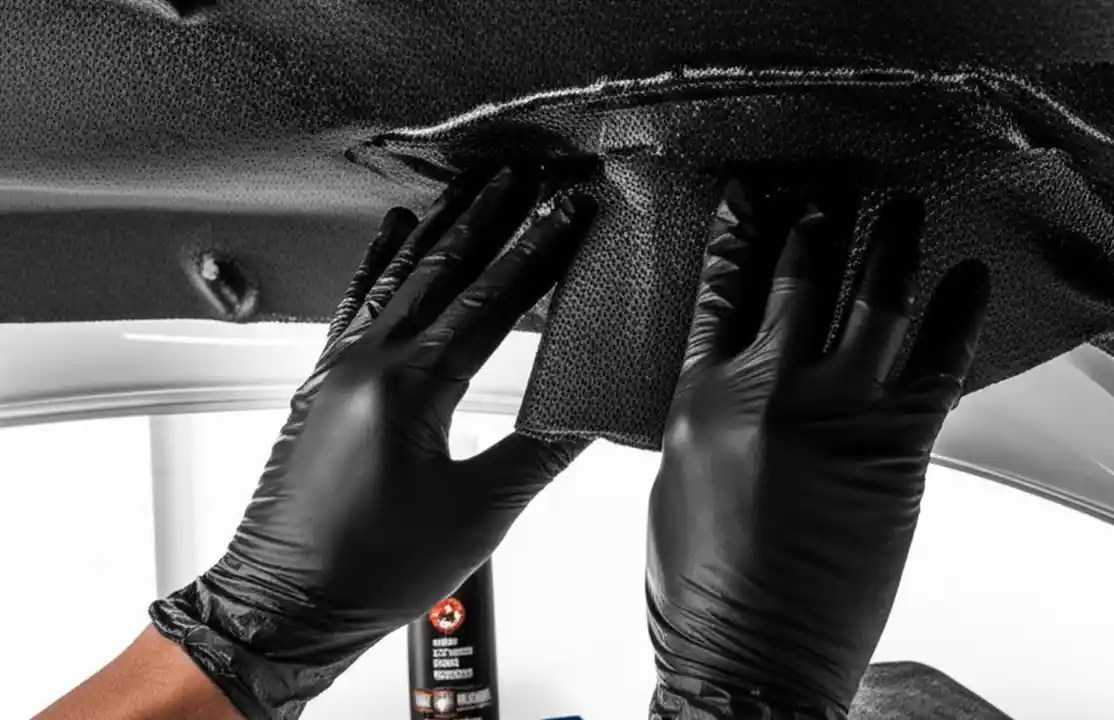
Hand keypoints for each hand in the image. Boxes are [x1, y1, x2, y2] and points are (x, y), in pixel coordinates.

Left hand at [150, 167, 593, 719]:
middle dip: (486, 217)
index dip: (536, 253)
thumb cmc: (370, 569)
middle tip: (518, 174)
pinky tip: (388, 237)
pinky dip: (378, 263)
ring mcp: (339, 370)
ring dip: (437, 230)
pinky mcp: (321, 385)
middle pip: (439, 269)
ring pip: (396, 277)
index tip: (565, 213)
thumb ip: (540, 454)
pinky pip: (355, 304)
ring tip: (466, 190)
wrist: (285, 605)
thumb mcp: (478, 514)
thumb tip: (588, 416)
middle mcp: (369, 364)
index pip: (492, 302)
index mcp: (412, 388)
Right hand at [646, 180, 988, 716]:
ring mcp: (837, 417)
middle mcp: (768, 394)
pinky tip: (968, 280)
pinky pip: (937, 364)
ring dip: (892, 246)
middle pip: (801, 279)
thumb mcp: (674, 481)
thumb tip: (734, 371)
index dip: (739, 234)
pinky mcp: (895, 451)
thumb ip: (707, 412)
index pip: (720, 291)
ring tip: (905, 208)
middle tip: (834, 189)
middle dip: (820, 223)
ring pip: (875, 304)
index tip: (755, 196)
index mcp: (700, 400)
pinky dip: (958, 315)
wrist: (752, 658)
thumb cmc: (700, 588)